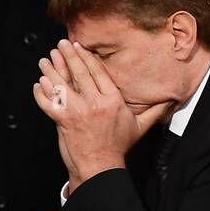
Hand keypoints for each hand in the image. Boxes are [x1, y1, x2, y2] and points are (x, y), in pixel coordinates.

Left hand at [33, 40, 172, 190]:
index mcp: (112, 100)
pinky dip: (41, 92)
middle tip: (61, 45)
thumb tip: (171, 101)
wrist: (100, 166)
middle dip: (69, 56)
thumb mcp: (140, 127)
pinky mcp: (62, 120)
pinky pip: (48, 102)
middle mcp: (94, 102)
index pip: (97, 72)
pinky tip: (38, 84)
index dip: (87, 57)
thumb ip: (154, 111)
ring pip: (61, 84)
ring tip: (46, 60)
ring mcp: (76, 111)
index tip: (80, 46)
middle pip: (79, 73)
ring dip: (51, 70)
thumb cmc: (118, 146)